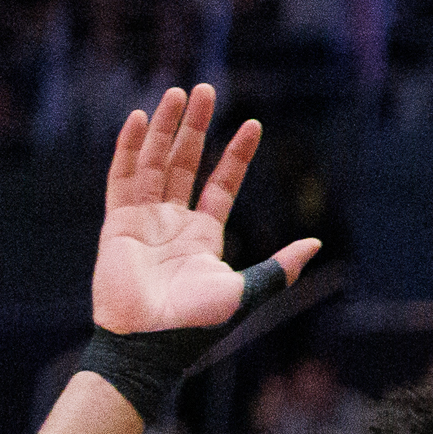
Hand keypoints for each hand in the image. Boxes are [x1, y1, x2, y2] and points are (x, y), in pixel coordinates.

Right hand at [93, 86, 319, 333]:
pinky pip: (121, 179)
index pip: (222, 183)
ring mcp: (143, 220)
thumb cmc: (196, 325)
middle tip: (207, 89)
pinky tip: (140, 119)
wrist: (150, 344)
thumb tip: (316, 244)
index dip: (236, 154)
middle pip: (185, 162)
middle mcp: (173, 222)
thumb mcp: (246, 291)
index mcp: (204, 235)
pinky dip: (128, 149)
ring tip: (179, 93)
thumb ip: (279, 267)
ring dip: (166, 128)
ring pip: (155, 162)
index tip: (253, 123)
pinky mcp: (116, 224)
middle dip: (196, 127)